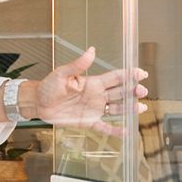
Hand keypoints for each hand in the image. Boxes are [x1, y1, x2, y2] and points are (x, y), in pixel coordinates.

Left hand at [27, 48, 147, 135]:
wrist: (38, 103)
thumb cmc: (49, 86)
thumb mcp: (62, 74)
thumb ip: (78, 65)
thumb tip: (91, 50)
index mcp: (93, 83)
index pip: (115, 78)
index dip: (129, 75)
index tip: (141, 73)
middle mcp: (97, 95)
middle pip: (120, 93)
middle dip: (133, 91)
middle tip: (143, 91)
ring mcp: (94, 109)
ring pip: (116, 109)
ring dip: (129, 108)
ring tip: (142, 108)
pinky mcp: (88, 121)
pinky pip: (104, 126)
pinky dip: (115, 130)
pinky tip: (126, 131)